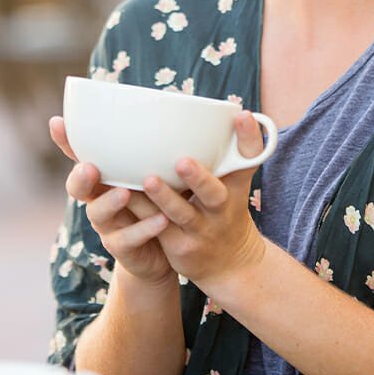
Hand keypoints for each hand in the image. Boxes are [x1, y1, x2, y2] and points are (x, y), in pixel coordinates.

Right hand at [51, 116, 174, 284]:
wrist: (165, 253)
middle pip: (77, 187)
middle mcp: (99, 200)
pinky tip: (161, 220)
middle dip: (80, 176)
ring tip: (125, 192)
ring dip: (110, 202)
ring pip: (97, 213)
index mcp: (105, 178)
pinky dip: (144, 229)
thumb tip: (181, 112)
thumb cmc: (159, 204)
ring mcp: (107, 226)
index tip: (57, 123)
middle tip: (90, 167)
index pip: (79, 156)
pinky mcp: (121, 249)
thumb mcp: (158, 176)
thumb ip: (158, 154)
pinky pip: (127, 240)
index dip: (65, 142)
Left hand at [143, 111, 265, 289]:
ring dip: (164, 197)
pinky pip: (158, 228)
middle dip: (199, 178)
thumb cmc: (226, 210)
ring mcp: (200, 230)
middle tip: (182, 161)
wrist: (231, 263)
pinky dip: (141, 212)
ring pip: (180, 214)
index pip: (249, 160)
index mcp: (235, 187)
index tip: (242, 115)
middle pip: (214, 193)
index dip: (249, 138)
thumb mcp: (236, 183)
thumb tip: (233, 111)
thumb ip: (233, 151)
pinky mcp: (178, 247)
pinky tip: (124, 196)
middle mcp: (221, 210)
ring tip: (147, 179)